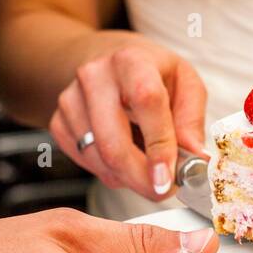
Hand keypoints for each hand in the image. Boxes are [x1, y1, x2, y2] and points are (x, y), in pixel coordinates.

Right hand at [48, 32, 207, 198]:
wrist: (107, 61)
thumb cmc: (152, 74)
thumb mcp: (185, 84)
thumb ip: (192, 120)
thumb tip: (194, 157)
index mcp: (132, 60)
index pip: (145, 101)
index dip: (158, 145)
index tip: (168, 178)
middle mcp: (95, 76)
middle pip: (113, 142)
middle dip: (141, 178)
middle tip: (163, 191)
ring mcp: (70, 100)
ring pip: (99, 158)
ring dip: (128, 177)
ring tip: (147, 170)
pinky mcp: (58, 122)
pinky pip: (85, 162)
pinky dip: (110, 172)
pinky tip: (125, 158)